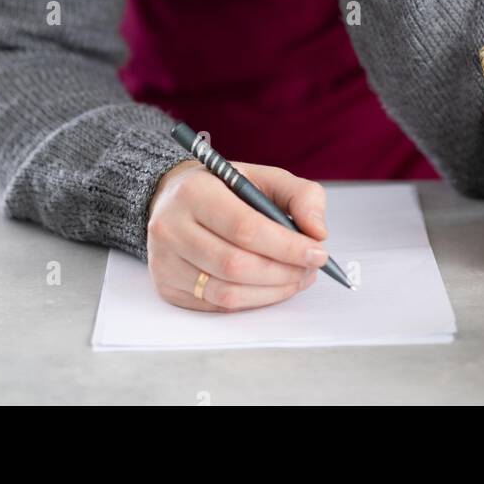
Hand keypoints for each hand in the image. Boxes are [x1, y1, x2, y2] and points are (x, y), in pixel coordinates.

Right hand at [146, 160, 329, 310]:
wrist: (174, 198)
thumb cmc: (226, 189)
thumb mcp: (265, 178)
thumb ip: (301, 196)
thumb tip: (318, 232)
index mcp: (195, 191)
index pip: (246, 228)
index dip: (287, 246)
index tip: (318, 253)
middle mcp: (172, 227)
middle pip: (236, 265)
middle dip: (283, 273)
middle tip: (310, 270)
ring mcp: (164, 260)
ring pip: (226, 292)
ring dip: (270, 292)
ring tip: (295, 280)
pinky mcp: (166, 286)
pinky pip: (216, 306)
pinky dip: (250, 301)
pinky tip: (268, 287)